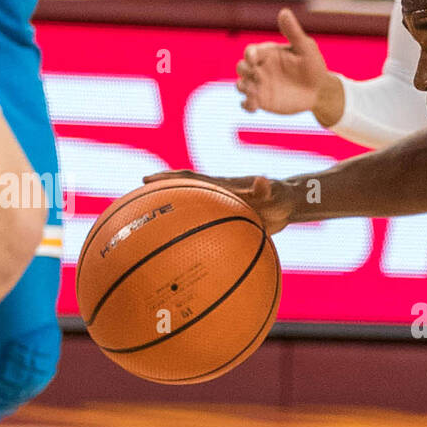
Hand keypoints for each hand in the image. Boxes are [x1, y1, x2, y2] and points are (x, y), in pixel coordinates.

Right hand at [142, 171, 296, 235]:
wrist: (289, 204)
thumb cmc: (281, 198)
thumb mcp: (274, 195)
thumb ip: (265, 189)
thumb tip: (261, 179)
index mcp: (222, 186)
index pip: (191, 180)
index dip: (169, 179)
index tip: (147, 180)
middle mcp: (217, 194)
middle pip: (184, 191)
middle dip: (162, 191)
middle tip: (137, 195)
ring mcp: (221, 206)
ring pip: (192, 207)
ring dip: (173, 211)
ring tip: (149, 221)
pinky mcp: (228, 218)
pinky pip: (205, 224)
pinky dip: (193, 232)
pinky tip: (184, 248)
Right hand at [236, 8, 337, 118]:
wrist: (319, 90)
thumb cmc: (313, 65)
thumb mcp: (305, 48)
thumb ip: (293, 32)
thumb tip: (284, 12)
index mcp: (267, 53)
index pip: (251, 52)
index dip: (249, 54)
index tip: (254, 58)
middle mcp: (260, 68)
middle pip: (241, 67)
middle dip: (244, 71)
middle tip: (256, 76)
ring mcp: (259, 85)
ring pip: (241, 85)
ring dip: (243, 88)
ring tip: (253, 93)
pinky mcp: (262, 101)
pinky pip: (247, 103)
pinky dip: (246, 105)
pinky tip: (253, 106)